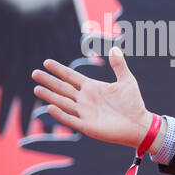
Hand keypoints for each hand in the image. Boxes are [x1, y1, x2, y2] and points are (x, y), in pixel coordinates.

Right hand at [30, 47, 155, 147]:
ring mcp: (84, 112)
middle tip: (35, 73)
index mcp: (92, 87)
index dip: (59, 70)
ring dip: (50, 96)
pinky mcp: (87, 126)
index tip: (46, 62)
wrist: (140, 124)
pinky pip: (70, 119)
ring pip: (62, 103)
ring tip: (37, 88)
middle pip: (62, 88)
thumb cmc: (133, 104)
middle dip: (49, 81)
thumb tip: (114, 48)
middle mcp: (85, 99)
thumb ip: (119, 66)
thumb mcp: (127, 81)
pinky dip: (60, 114)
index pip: (71, 76)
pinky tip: (50, 107)